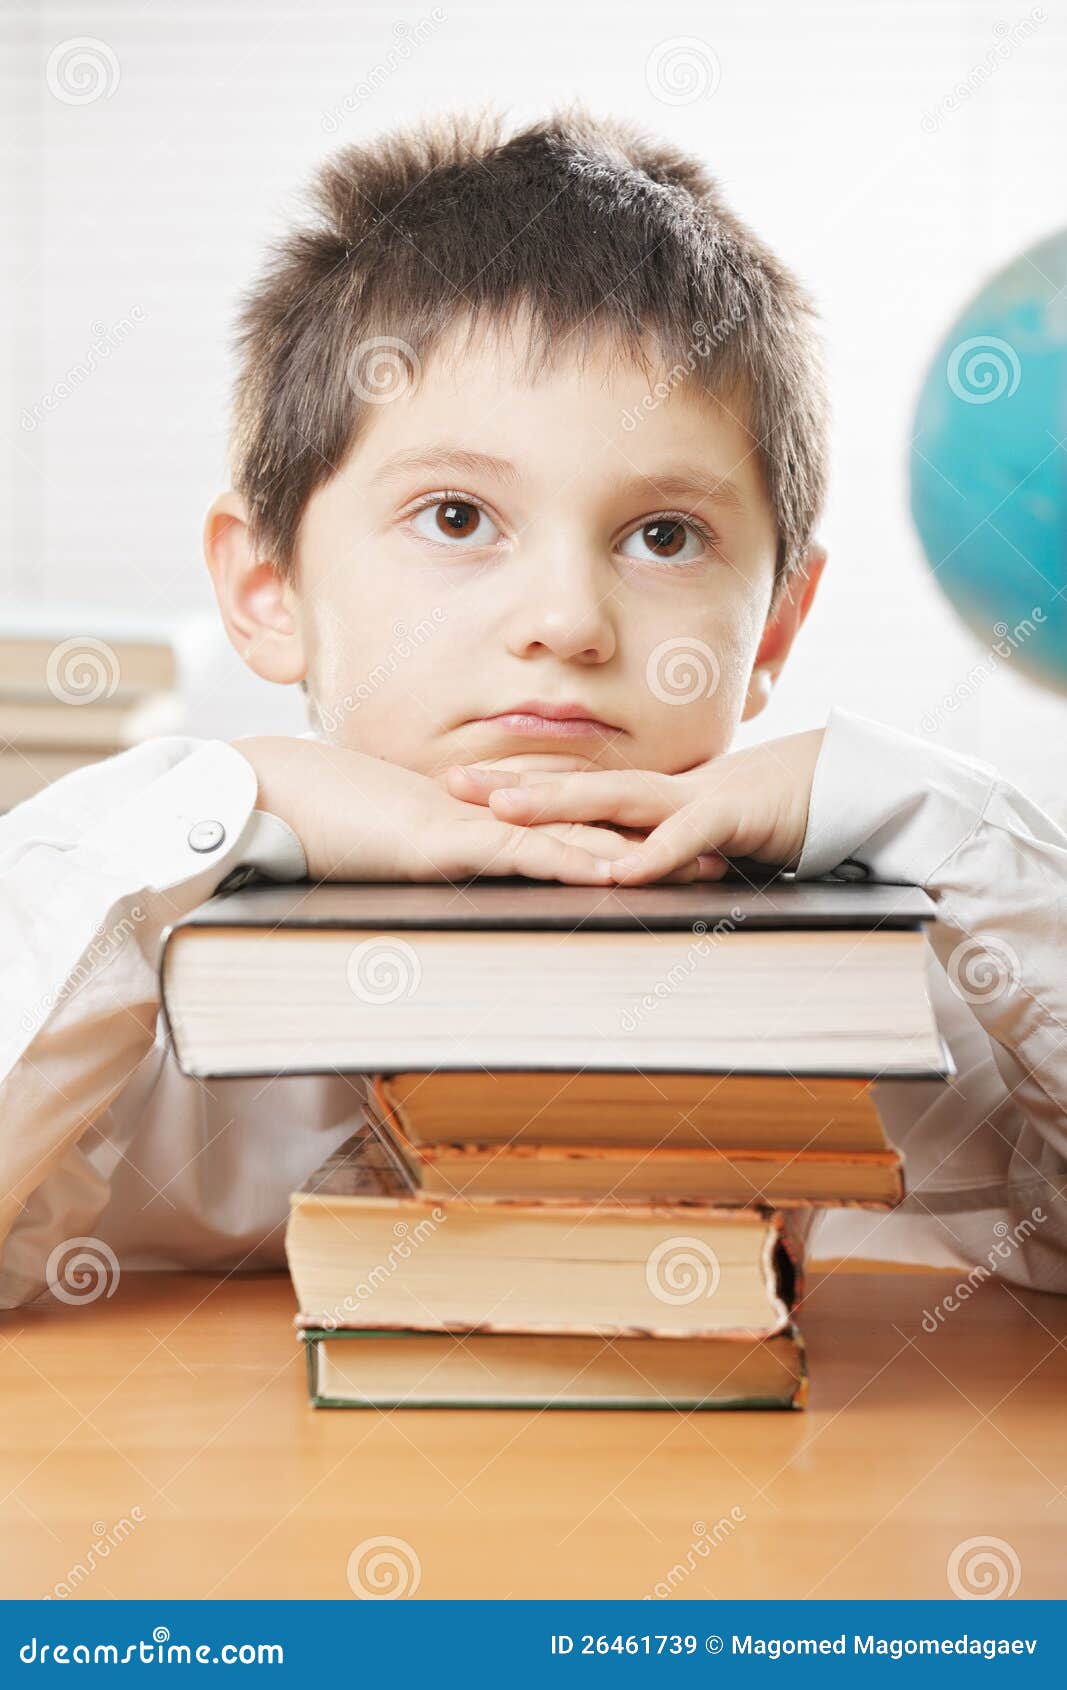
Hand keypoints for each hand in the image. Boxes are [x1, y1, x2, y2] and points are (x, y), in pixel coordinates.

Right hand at [231, 735, 709, 885]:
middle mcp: (477, 821)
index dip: (608, 837)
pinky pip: (524, 852)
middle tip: (713, 853)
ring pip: (568, 837)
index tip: (660, 849)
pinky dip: (576, 862)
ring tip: (694, 861)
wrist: (258, 796)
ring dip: (633, 853)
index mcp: (465, 824)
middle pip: (579, 830)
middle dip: (647, 843)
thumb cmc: (303, 823)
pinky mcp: (444, 839)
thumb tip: (429, 873)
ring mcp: (465, 827)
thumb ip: (411, 859)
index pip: (550, 831)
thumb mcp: (373, 849)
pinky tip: (622, 870)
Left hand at [444, 729, 824, 884]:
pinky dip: (656, 853)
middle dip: (513, 786)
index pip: (573, 790)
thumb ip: (659, 849)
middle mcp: (662, 793)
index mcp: (649, 800)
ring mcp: (696, 799)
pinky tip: (619, 869)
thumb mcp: (702, 836)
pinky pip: (690, 837)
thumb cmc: (771, 812)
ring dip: (561, 805)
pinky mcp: (736, 816)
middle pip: (576, 786)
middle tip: (451, 786)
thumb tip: (616, 871)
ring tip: (506, 812)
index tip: (458, 788)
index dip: (517, 787)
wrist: (844, 786)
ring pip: (617, 800)